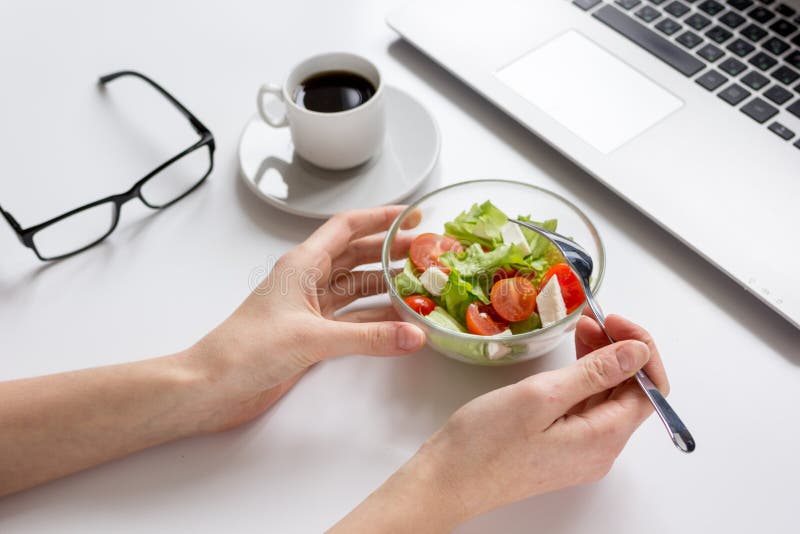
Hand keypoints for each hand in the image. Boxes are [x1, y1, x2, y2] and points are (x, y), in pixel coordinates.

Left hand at [188, 205, 425, 432]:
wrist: (214, 386)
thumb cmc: (246, 349)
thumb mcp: (312, 338)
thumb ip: (368, 337)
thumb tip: (414, 334)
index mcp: (301, 265)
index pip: (346, 227)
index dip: (380, 218)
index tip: (411, 216)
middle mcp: (307, 280)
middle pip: (357, 255)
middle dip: (391, 251)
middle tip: (426, 252)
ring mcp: (311, 308)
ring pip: (357, 287)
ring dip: (386, 284)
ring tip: (420, 283)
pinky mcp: (313, 334)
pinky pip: (353, 318)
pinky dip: (376, 317)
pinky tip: (399, 319)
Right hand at [331, 315, 668, 531]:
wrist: (448, 480)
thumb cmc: (485, 443)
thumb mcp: (542, 396)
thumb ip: (594, 373)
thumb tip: (638, 353)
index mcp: (603, 439)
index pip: (651, 390)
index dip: (641, 350)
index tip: (614, 320)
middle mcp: (600, 450)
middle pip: (631, 392)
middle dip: (619, 350)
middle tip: (591, 318)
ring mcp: (580, 451)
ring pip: (607, 398)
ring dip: (600, 361)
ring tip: (579, 329)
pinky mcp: (560, 447)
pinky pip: (585, 408)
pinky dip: (582, 378)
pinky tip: (567, 359)